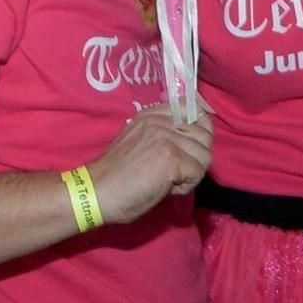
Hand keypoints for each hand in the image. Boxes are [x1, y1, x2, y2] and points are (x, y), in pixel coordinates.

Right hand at [90, 104, 213, 223]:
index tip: (193, 146)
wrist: (96, 193)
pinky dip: (185, 186)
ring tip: (167, 180)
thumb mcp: (141, 142)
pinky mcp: (171, 157)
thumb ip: (165, 135)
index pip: (193, 109)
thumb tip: (196, 140)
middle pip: (205, 135)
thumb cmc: (118, 176)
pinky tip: (165, 188)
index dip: (201, 129)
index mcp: (152, 115)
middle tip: (174, 171)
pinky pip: (197, 173)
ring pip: (205, 156)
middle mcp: (160, 121)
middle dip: (196, 157)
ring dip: (191, 173)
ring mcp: (167, 137)